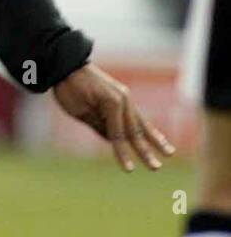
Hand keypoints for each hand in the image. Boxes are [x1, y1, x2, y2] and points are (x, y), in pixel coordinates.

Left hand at [52, 62, 174, 171]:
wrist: (67, 66)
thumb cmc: (68, 89)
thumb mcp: (78, 110)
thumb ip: (98, 125)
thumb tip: (113, 139)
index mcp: (112, 102)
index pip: (118, 134)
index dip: (122, 153)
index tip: (130, 170)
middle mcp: (124, 99)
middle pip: (135, 131)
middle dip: (145, 151)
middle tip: (155, 168)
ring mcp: (125, 98)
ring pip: (142, 123)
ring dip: (155, 139)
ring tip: (169, 152)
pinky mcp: (123, 98)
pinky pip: (137, 117)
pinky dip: (147, 128)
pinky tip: (158, 138)